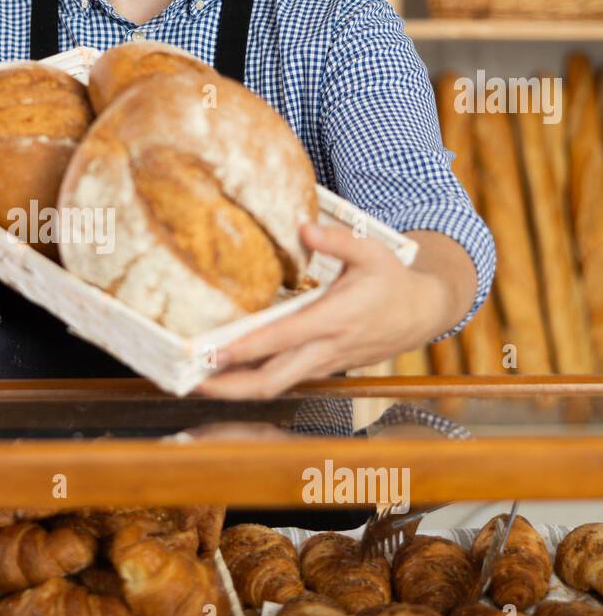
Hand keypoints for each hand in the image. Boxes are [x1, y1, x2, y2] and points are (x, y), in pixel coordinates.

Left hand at [192, 221, 452, 399]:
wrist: (424, 314)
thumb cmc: (393, 282)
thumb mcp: (372, 252)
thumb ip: (337, 240)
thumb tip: (303, 227)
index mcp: (335, 319)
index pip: (282, 339)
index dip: (245, 349)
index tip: (214, 353)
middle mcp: (326, 348)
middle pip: (271, 380)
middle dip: (229, 386)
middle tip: (191, 380)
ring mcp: (325, 363)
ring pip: (275, 386)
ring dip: (236, 388)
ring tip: (199, 380)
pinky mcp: (324, 368)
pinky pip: (285, 379)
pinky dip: (255, 380)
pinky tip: (230, 373)